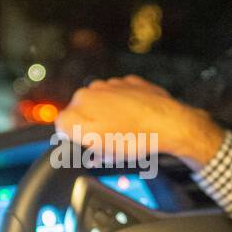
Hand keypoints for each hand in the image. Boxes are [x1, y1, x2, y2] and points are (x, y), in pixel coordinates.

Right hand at [54, 75, 224, 169]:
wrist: (169, 124)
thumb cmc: (136, 136)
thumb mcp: (94, 143)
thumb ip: (69, 131)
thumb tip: (62, 127)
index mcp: (81, 103)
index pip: (65, 124)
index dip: (78, 139)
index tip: (91, 146)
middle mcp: (93, 90)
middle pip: (84, 114)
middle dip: (94, 128)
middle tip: (110, 142)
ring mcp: (113, 85)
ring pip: (103, 106)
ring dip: (110, 119)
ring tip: (126, 132)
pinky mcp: (131, 85)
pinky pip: (122, 100)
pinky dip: (126, 110)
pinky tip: (136, 121)